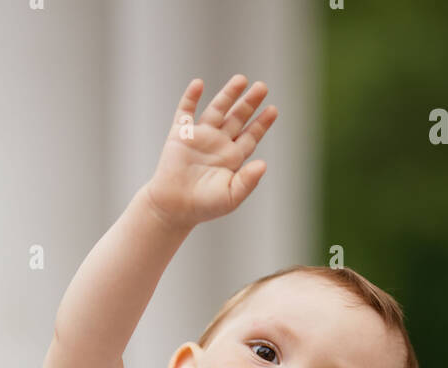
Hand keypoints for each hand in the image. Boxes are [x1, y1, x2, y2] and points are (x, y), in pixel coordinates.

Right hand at [145, 74, 276, 230]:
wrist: (174, 208)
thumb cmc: (204, 206)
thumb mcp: (230, 197)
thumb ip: (247, 181)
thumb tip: (264, 164)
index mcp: (232, 158)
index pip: (251, 135)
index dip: (262, 123)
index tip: (273, 109)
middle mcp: (218, 143)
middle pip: (237, 117)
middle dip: (249, 103)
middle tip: (263, 87)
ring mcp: (200, 137)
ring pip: (217, 109)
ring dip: (228, 94)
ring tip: (242, 79)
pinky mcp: (180, 134)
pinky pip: (185, 111)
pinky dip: (191, 97)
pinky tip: (198, 84)